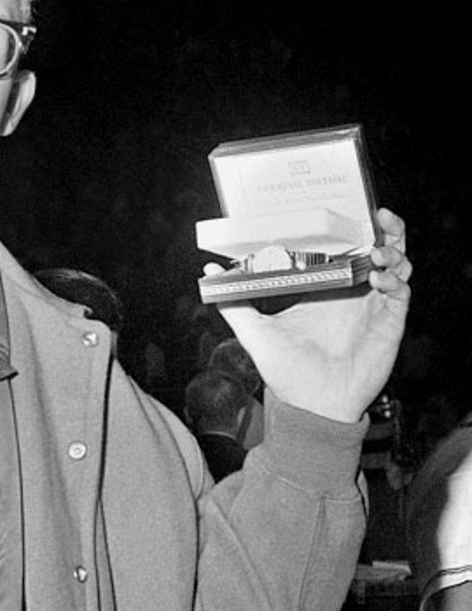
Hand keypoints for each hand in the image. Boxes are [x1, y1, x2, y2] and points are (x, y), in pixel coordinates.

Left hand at [211, 208, 410, 422]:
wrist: (311, 404)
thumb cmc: (285, 370)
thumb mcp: (254, 331)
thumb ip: (233, 303)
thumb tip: (209, 275)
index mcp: (327, 286)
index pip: (345, 247)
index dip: (350, 226)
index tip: (344, 207)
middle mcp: (353, 291)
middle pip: (380, 247)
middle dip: (385, 228)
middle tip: (378, 214)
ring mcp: (374, 305)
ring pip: (398, 264)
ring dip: (392, 251)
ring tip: (377, 250)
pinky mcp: (389, 323)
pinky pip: (401, 293)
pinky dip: (394, 280)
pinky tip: (377, 278)